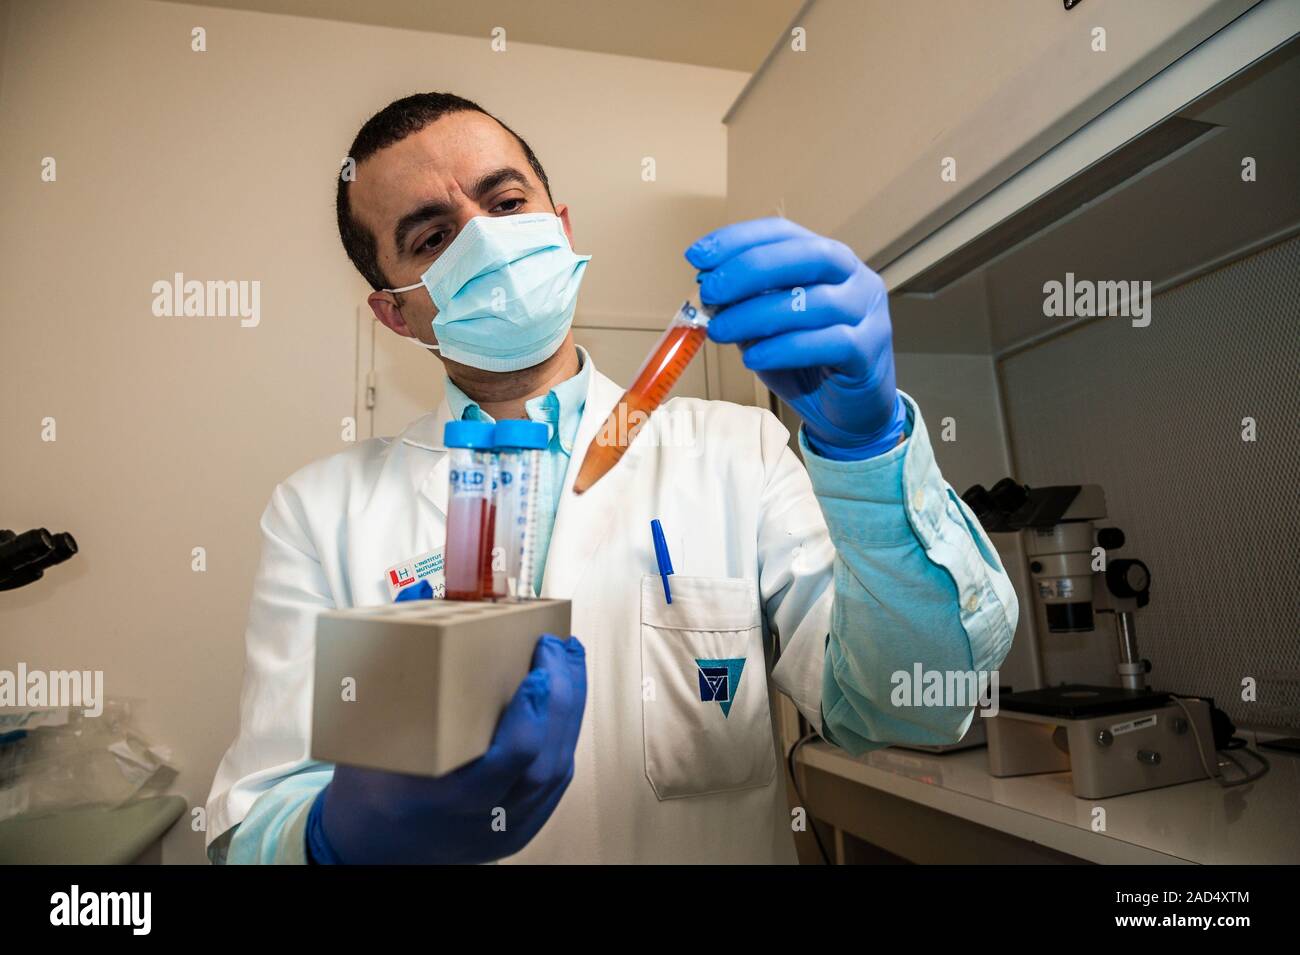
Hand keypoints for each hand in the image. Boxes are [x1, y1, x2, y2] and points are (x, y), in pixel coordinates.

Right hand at [313, 634, 586, 863]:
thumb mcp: (368, 729)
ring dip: (571, 709)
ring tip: (569, 658)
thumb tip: (420, 592)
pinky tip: (567, 693)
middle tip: (557, 647)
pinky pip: (555, 778)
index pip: (498, 768)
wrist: (370, 846)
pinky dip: (565, 730)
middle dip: (560, 700)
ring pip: (555, 770)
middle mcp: (475, 822)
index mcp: (432, 800)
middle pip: (539, 766)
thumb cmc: (370, 781)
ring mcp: (503, 829)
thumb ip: (394, 657)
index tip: (537, 672)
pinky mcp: (521, 827)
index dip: (527, 720)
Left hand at [686, 217, 905, 459]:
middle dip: (750, 269)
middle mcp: (854, 278)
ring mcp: (866, 313)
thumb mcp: (768, 327)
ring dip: (757, 314)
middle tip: (710, 291)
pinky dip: (784, 348)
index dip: (739, 240)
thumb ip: (746, 304)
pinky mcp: (868, 351)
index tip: (698, 256)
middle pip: (806, 256)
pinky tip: (753, 357)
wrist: (848, 411)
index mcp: (828, 261)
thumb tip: (708, 288)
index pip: (784, 234)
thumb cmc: (808, 362)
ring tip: (721, 331)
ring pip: (813, 302)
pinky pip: (827, 342)